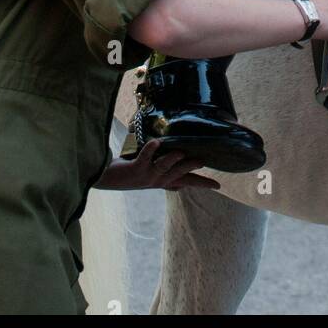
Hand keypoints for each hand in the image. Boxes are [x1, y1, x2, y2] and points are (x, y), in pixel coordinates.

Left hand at [96, 139, 219, 191]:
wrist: (108, 179)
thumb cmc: (132, 172)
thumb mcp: (151, 176)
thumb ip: (166, 174)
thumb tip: (180, 174)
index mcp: (164, 181)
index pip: (187, 182)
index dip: (202, 184)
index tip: (218, 186)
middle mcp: (158, 180)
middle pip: (179, 175)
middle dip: (191, 168)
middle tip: (202, 160)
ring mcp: (147, 176)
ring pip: (164, 167)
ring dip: (173, 160)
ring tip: (181, 152)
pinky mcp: (136, 169)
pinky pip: (145, 158)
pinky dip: (151, 149)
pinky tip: (157, 142)